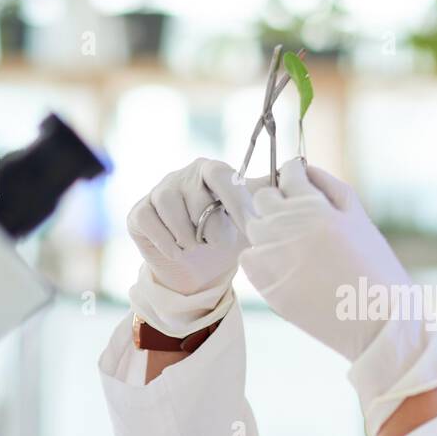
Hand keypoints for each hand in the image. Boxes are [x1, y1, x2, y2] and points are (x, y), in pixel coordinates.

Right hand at [126, 158, 267, 336]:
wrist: (199, 269)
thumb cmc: (227, 236)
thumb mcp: (251, 219)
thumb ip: (267, 195)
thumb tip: (296, 166)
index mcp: (213, 171)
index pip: (222, 175)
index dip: (234, 200)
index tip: (248, 223)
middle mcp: (184, 175)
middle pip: (194, 194)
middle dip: (208, 226)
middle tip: (215, 242)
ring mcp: (159, 190)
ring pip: (169, 205)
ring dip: (186, 235)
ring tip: (196, 246)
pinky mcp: (139, 211)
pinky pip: (148, 221)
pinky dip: (166, 242)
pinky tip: (178, 251)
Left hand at [208, 157, 436, 435]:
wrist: (376, 320)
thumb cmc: (374, 268)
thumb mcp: (359, 217)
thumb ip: (330, 186)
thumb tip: (303, 167)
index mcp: (312, 206)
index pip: (286, 172)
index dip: (293, 177)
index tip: (299, 188)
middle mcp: (285, 227)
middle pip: (262, 198)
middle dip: (276, 203)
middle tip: (298, 221)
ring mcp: (271, 255)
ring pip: (253, 228)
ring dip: (269, 232)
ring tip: (297, 250)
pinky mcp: (264, 283)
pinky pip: (250, 259)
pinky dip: (263, 259)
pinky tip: (289, 269)